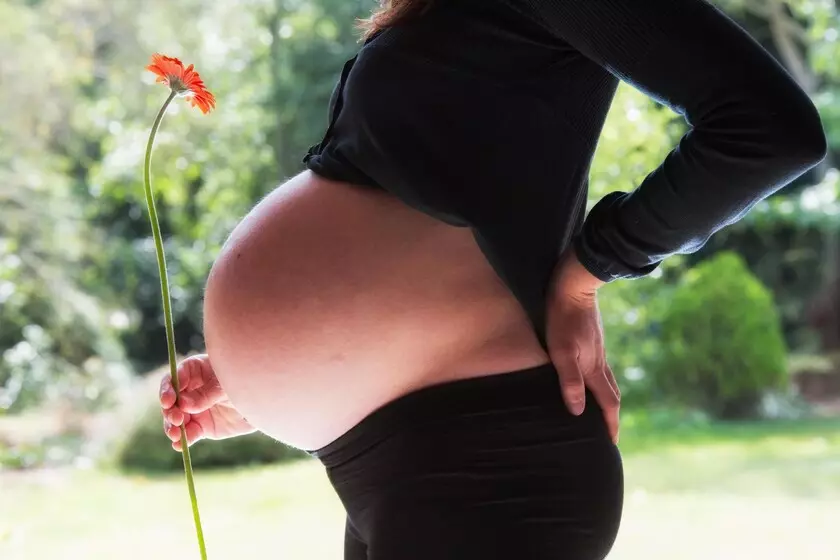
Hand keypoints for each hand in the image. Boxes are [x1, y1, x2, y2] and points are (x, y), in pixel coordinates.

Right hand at [160, 354, 255, 450]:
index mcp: (195, 372)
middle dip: (169, 410)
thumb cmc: (245, 383)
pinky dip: (182, 440)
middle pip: (171, 400)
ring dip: (171, 427)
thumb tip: (184, 405)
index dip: (168, 389)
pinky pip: (188, 434)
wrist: (263, 402)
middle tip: (176, 418)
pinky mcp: (201, 427)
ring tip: (175, 434)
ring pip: (176, 419)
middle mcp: (190, 391)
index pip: (175, 378)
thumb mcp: (227, 385)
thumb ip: (207, 394)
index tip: (169, 400)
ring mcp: (194, 410)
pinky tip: (179, 445)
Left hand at [546, 248, 620, 443]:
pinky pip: (599, 368)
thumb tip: (579, 411)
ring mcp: (598, 349)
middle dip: (611, 415)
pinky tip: (587, 379)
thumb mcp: (561, 352)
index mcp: (594, 368)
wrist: (573, 286)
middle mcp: (600, 361)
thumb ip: (570, 381)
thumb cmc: (562, 319)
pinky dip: (597, 382)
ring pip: (605, 380)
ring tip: (598, 411)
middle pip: (611, 394)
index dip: (610, 424)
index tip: (611, 443)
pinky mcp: (591, 339)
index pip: (608, 403)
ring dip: (604, 398)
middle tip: (607, 433)